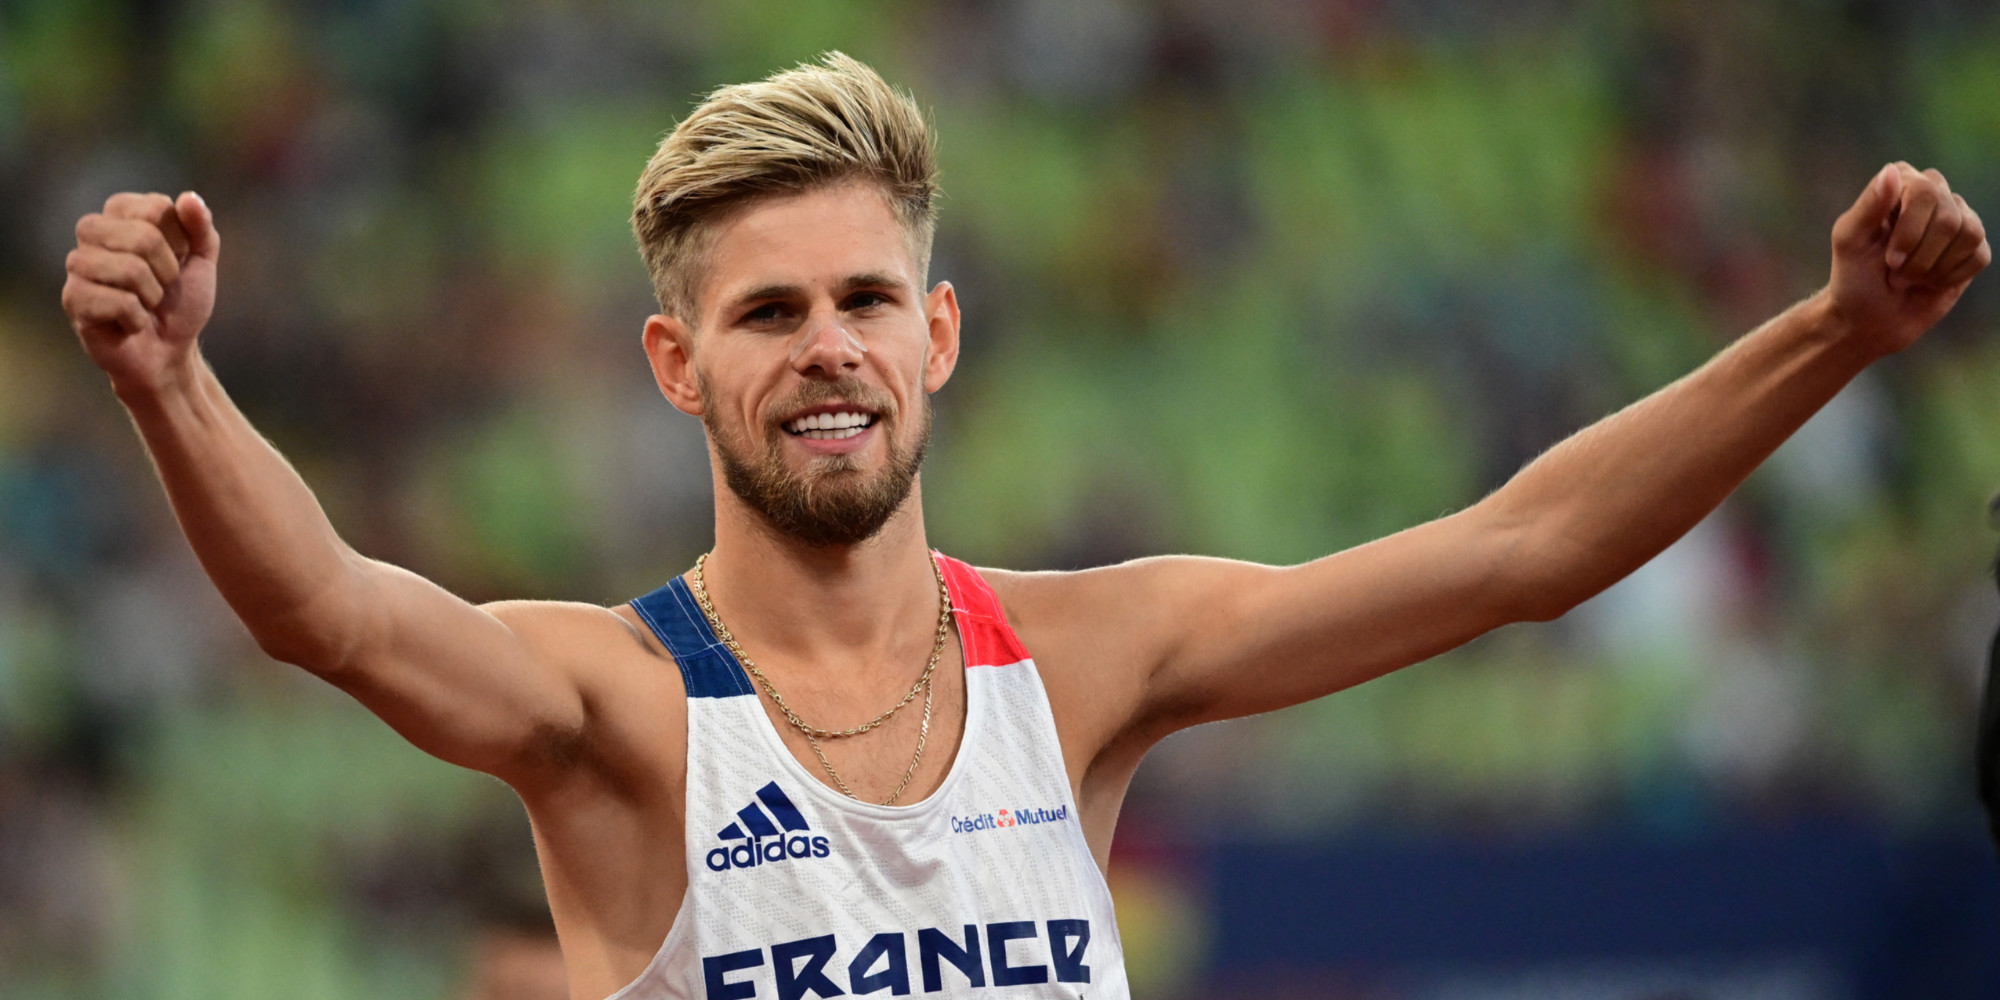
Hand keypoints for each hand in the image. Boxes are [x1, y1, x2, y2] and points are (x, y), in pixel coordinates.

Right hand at [60, 191, 220, 395]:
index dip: (179, 241)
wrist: (170, 352)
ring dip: (152, 296)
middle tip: (161, 287)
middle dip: (167, 270)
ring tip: (144, 305)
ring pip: (130, 269)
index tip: (176, 261)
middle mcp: (92, 232)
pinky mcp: (72, 298)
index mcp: (121, 214)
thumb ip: (201, 228)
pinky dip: (137, 319)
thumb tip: (189, 197)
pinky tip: (129, 323)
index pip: (157, 207)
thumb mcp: (202, 262)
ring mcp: (78, 265)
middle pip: (143, 236)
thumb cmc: (180, 303)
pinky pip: (119, 302)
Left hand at [1825, 162, 1988, 356]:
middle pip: (1949, 217)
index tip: (1889, 260)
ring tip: (1910, 277)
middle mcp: (1934, 193)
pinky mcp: (1973, 246)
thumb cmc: (1854, 277)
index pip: (1925, 192)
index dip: (1910, 232)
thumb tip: (1891, 171)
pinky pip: (1979, 255)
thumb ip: (1868, 206)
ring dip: (1934, 267)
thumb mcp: (1850, 241)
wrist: (1870, 318)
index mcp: (1901, 183)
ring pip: (1970, 234)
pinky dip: (1950, 277)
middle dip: (1920, 256)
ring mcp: (1957, 218)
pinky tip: (1930, 282)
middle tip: (1895, 272)